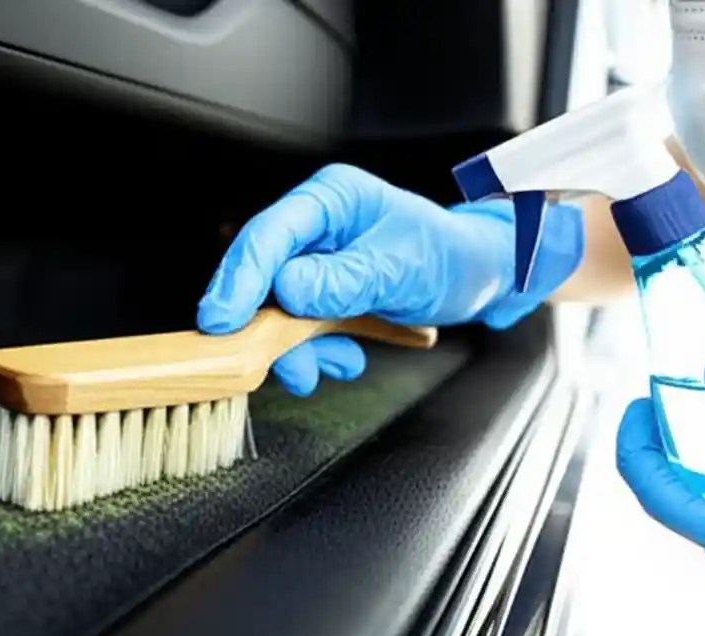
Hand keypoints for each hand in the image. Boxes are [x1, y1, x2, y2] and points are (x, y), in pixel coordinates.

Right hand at [196, 163, 584, 395]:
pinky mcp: (323, 294)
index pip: (269, 235)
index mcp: (331, 198)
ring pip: (278, 311)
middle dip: (266, 327)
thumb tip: (286, 291)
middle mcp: (316, 227)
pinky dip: (317, 353)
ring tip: (333, 367)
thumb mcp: (402, 269)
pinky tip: (346, 360)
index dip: (239, 279)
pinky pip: (300, 329)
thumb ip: (343, 280)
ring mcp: (317, 262)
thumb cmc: (451, 255)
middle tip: (268, 365)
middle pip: (263, 276)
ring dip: (297, 349)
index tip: (222, 320)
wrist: (482, 277)